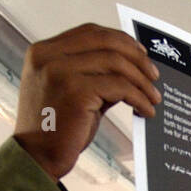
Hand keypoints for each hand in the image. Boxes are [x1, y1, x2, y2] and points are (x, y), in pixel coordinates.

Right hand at [14, 24, 162, 180]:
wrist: (37, 157)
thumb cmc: (54, 129)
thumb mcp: (71, 91)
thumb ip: (93, 74)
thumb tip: (131, 68)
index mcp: (44, 51)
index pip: (91, 32)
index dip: (121, 40)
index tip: (141, 54)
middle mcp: (49, 55)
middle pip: (106, 42)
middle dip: (137, 58)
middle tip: (153, 76)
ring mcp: (60, 71)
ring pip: (116, 63)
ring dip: (142, 81)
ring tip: (153, 98)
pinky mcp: (76, 91)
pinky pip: (119, 87)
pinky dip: (138, 98)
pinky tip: (146, 110)